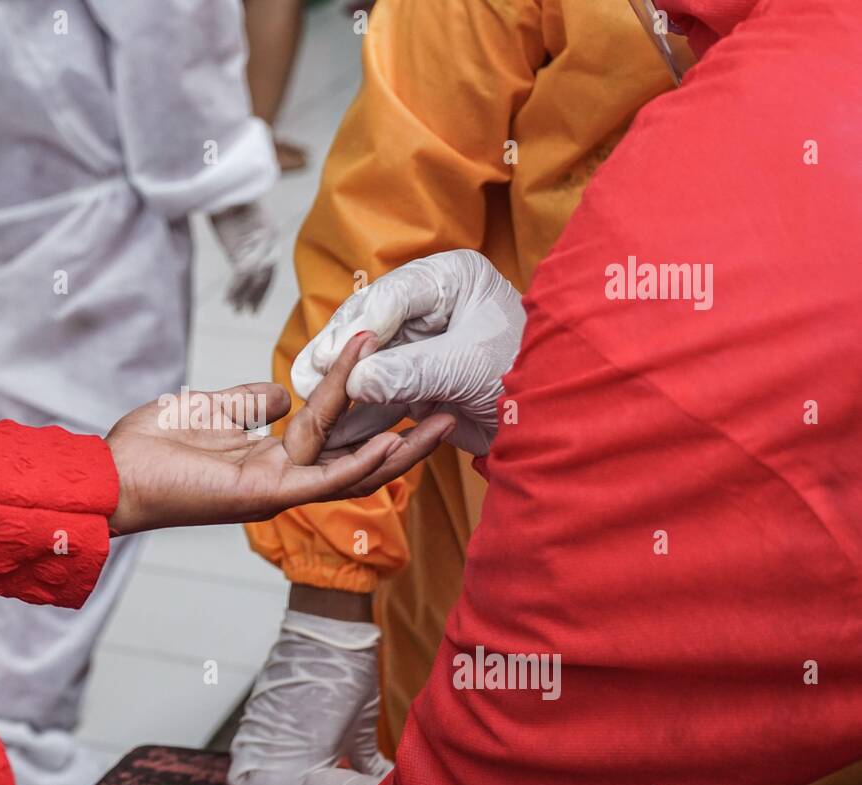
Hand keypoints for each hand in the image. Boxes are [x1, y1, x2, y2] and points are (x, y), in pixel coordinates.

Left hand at [105, 333, 455, 534]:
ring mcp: (281, 489)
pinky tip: (394, 437)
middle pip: (361, 458)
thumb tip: (284, 392)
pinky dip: (361, 454)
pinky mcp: (268, 494)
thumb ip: (252, 400)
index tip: (384, 352)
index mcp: (274, 458)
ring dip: (401, 446)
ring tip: (441, 419)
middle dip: (407, 436)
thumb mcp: (213, 407)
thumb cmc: (153, 445)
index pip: (335, 428)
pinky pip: (326, 473)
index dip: (363, 394)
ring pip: (355, 469)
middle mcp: (286, 477)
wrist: (115, 473)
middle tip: (449, 407)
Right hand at [210, 203, 277, 313]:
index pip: (270, 267)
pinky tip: (228, 299)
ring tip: (235, 309)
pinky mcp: (245, 243)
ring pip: (256, 277)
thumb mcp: (234, 219)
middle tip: (246, 312)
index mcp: (269, 230)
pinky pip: (243, 274)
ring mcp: (258, 241)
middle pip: (266, 274)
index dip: (262, 287)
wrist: (218, 179)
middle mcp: (269, 237)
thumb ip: (240, 238)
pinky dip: (236, 289)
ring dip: (244, 295)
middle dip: (256, 295)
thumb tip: (238, 257)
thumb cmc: (222, 197)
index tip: (254, 303)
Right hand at [228, 609, 391, 784]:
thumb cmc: (348, 680)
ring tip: (283, 765)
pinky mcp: (250, 710)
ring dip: (256, 774)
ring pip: (239, 772)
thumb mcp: (362, 729)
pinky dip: (253, 749)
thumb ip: (364, 761)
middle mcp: (271, 753)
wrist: (326, 634)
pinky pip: (241, 743)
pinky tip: (277, 740)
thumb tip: (377, 777)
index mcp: (302, 764)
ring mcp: (255, 730)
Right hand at [290, 249, 525, 455]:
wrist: (560, 420)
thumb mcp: (469, 368)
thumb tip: (354, 382)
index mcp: (452, 278)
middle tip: (309, 375)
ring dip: (337, 381)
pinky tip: (327, 423)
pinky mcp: (414, 377)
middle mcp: (431, 303)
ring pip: (365, 358)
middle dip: (338, 351)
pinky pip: (375, 388)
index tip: (333, 353)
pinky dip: (354, 407)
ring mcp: (419, 341)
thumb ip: (410, 372)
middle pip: (369, 323)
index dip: (359, 325)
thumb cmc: (535, 375)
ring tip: (308, 398)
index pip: (394, 294)